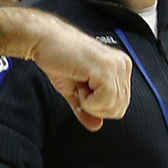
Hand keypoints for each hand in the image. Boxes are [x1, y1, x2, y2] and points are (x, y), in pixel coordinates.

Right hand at [31, 14, 131, 130]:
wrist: (45, 41)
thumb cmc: (58, 58)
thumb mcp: (75, 90)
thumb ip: (87, 109)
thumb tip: (96, 126)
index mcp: (119, 68)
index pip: (121, 105)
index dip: (98, 107)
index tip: (82, 90)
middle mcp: (122, 65)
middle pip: (119, 109)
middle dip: (95, 107)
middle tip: (80, 88)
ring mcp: (116, 66)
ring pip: (113, 106)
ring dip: (90, 103)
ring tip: (79, 83)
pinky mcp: (106, 68)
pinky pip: (105, 100)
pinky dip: (88, 100)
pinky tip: (79, 83)